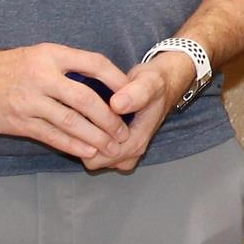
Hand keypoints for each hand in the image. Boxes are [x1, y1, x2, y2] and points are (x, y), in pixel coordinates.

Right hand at [0, 43, 131, 159]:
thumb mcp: (38, 55)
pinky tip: (88, 151)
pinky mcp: (18, 121)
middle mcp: (42, 76)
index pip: (95, 63)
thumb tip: (102, 82)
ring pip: (71, 121)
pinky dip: (73, 145)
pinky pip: (52, 136)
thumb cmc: (5, 67)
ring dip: (96, 136)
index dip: (117, 79)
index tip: (131, 94)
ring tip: (112, 146)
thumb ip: (66, 65)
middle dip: (110, 117)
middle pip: (87, 98)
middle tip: (124, 130)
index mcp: (51, 54)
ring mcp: (29, 100)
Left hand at [83, 53, 196, 172]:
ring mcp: (125, 153)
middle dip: (83, 140)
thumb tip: (117, 104)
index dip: (85, 139)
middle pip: (93, 160)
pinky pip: (96, 152)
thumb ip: (136, 93)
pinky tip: (89, 120)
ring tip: (84, 116)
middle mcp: (131, 153)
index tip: (80, 118)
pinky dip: (89, 138)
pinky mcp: (118, 148)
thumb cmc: (155, 84)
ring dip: (85, 140)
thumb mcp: (149, 82)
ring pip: (93, 158)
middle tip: (80, 115)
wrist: (163, 85)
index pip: (99, 157)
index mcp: (136, 142)